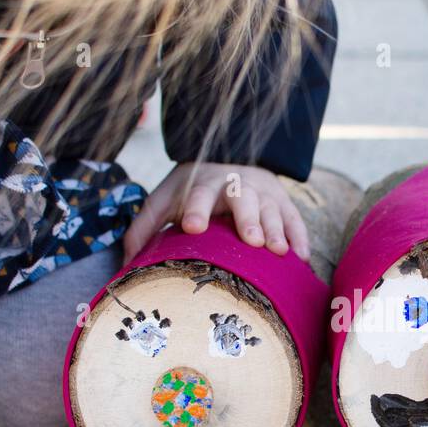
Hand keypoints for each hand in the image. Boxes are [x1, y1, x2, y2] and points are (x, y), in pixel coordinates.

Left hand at [123, 162, 309, 265]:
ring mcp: (263, 191)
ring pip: (272, 208)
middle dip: (248, 218)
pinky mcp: (283, 201)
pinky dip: (299, 236)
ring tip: (280, 252)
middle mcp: (236, 184)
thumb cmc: (191, 192)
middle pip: (243, 198)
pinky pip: (294, 218)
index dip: (196, 209)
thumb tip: (126, 265)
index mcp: (203, 184)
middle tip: (251, 240)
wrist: (229, 161)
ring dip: (276, 229)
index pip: (198, 194)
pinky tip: (301, 256)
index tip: (193, 227)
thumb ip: (143, 229)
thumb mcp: (164, 201)